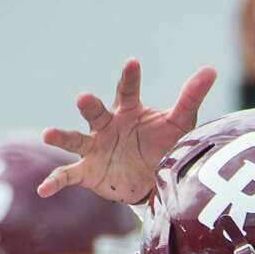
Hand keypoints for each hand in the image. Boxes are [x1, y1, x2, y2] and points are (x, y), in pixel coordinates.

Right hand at [38, 59, 216, 203]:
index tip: (132, 63)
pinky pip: (68, 175)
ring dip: (61, 136)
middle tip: (83, 98)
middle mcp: (106, 126)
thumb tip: (211, 69)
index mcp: (127, 111)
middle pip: (95, 112)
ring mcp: (95, 148)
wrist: (154, 180)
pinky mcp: (88, 172)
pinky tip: (43, 190)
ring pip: (75, 139)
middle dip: (89, 106)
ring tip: (48, 134)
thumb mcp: (179, 124)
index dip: (129, 78)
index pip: (128, 91)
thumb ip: (190, 98)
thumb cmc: (163, 144)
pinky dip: (55, 182)